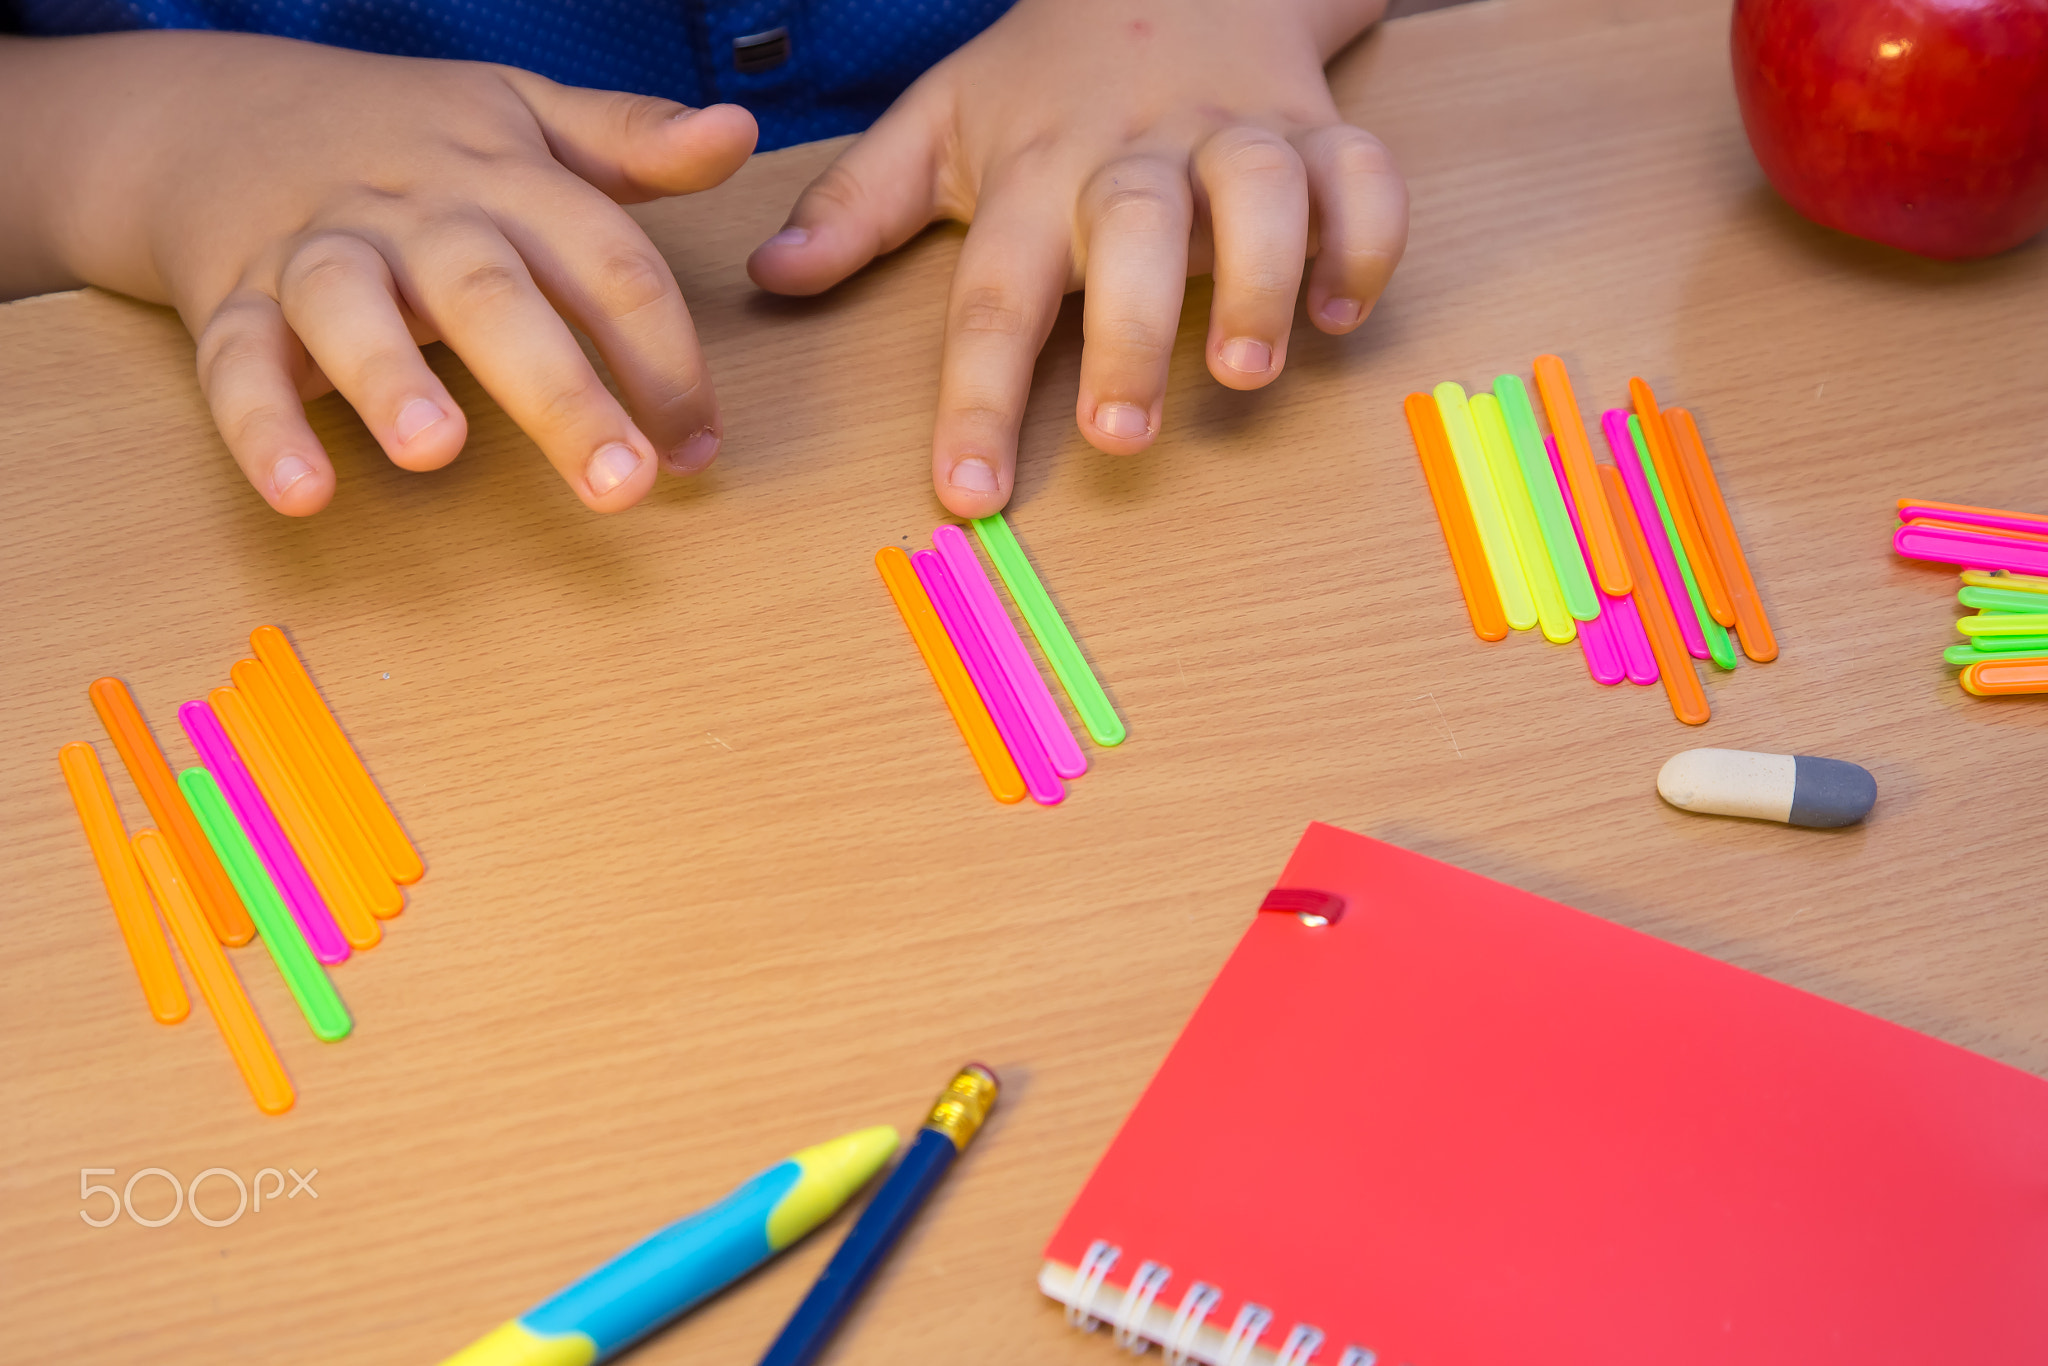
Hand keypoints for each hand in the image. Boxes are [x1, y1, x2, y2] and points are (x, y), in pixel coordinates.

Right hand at [0, 33, 755, 513]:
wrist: (218, 114)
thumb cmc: (409, 141)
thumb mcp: (525, 116)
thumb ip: (631, 137)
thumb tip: (736, 132)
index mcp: (502, 178)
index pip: (604, 261)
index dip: (665, 355)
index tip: (701, 446)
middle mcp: (414, 217)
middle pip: (492, 296)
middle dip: (560, 392)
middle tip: (621, 482)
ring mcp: (318, 257)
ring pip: (350, 310)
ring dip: (391, 378)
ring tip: (436, 450)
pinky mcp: (235, 305)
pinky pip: (236, 365)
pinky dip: (262, 428)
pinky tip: (303, 492)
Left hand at [746, 0, 1406, 516]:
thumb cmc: (1047, 79)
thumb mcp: (941, 124)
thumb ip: (859, 204)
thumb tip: (769, 278)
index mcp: (1036, 172)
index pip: (995, 292)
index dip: (978, 397)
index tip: (968, 495)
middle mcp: (1136, 154)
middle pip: (1134, 230)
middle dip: (1131, 331)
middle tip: (1120, 434)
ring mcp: (1235, 134)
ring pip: (1262, 188)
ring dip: (1263, 277)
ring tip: (1251, 371)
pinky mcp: (1320, 129)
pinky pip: (1365, 174)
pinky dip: (1368, 238)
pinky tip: (1342, 313)